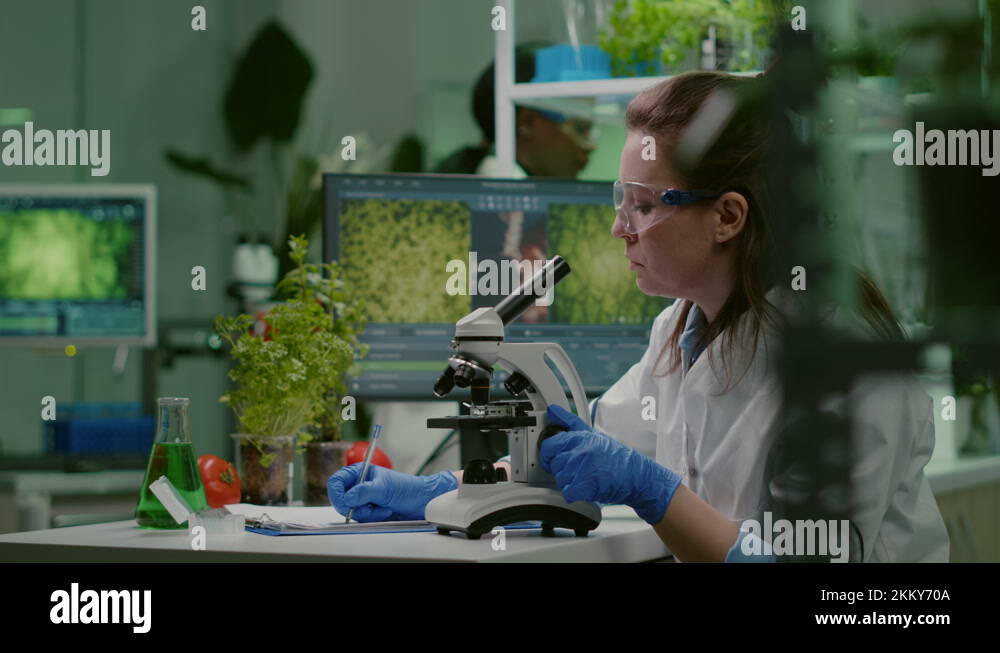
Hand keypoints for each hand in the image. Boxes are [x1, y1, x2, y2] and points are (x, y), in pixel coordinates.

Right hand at [327, 464, 457, 520]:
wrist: (420, 503)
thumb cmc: (406, 488)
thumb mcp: (384, 488)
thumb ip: (363, 492)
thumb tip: (347, 498)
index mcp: (360, 472)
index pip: (336, 481)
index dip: (336, 493)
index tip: (344, 502)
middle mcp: (358, 485)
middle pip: (340, 499)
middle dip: (354, 506)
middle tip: (367, 507)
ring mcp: (363, 500)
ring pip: (350, 511)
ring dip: (367, 513)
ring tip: (383, 507)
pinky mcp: (368, 512)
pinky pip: (360, 519)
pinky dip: (372, 518)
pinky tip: (384, 512)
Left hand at [540, 404, 681, 523]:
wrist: (637, 476)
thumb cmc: (617, 457)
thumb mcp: (593, 434)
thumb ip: (570, 422)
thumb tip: (553, 411)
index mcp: (580, 437)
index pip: (549, 444)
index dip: (549, 453)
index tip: (554, 457)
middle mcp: (579, 450)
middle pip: (553, 464)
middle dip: (561, 468)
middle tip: (577, 469)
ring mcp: (581, 468)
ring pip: (560, 479)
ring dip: (569, 482)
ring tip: (586, 477)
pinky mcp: (584, 486)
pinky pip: (567, 492)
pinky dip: (575, 494)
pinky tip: (586, 488)